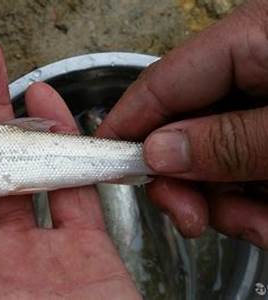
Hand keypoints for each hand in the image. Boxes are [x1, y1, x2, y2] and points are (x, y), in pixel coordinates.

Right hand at [97, 0, 267, 247]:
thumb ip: (227, 140)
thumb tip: (158, 153)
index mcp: (253, 40)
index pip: (162, 82)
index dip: (127, 125)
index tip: (104, 162)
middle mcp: (251, 69)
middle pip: (185, 127)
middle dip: (187, 181)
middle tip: (192, 216)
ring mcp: (263, 105)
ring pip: (214, 158)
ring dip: (227, 203)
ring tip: (261, 222)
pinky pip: (245, 171)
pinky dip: (253, 204)